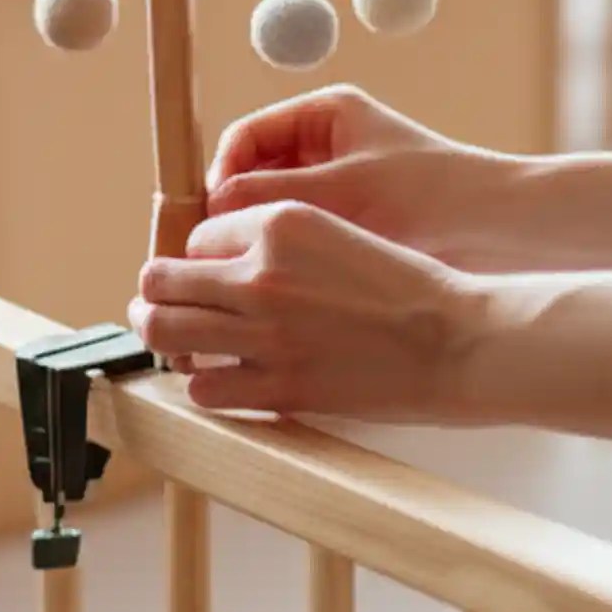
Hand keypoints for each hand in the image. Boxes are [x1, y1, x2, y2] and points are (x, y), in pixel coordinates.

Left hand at [127, 200, 491, 422]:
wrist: (457, 341)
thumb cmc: (408, 286)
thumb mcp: (337, 233)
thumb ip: (276, 243)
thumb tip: (220, 260)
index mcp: (278, 224)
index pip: (196, 237)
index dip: (194, 258)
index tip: (196, 276)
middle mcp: (261, 274)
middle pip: (162, 280)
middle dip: (154, 294)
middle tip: (154, 306)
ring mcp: (264, 333)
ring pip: (167, 333)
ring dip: (162, 337)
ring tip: (168, 342)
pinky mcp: (278, 386)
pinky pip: (203, 387)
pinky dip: (203, 383)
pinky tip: (218, 380)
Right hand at [208, 84, 522, 266]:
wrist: (504, 233)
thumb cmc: (432, 195)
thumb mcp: (343, 189)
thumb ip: (272, 194)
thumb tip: (212, 208)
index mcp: (326, 116)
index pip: (245, 137)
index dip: (220, 173)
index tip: (211, 214)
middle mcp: (326, 148)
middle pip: (251, 174)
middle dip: (232, 210)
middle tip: (216, 249)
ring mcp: (336, 190)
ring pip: (270, 211)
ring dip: (255, 237)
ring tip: (242, 270)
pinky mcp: (348, 229)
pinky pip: (296, 239)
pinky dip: (281, 257)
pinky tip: (274, 283)